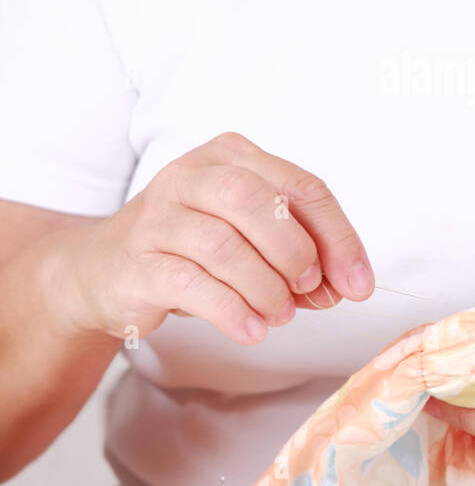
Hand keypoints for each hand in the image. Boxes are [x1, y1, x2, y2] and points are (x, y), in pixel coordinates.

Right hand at [65, 131, 373, 344]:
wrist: (104, 270)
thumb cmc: (191, 249)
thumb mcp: (250, 238)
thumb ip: (299, 254)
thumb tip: (344, 285)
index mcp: (232, 156)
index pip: (302, 187)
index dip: (338, 237)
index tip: (359, 284)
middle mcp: (192, 174)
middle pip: (258, 201)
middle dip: (297, 252)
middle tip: (311, 291)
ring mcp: (159, 215)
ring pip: (225, 245)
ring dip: (266, 288)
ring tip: (280, 315)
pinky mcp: (138, 260)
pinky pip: (192, 284)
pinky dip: (232, 311)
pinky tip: (252, 330)